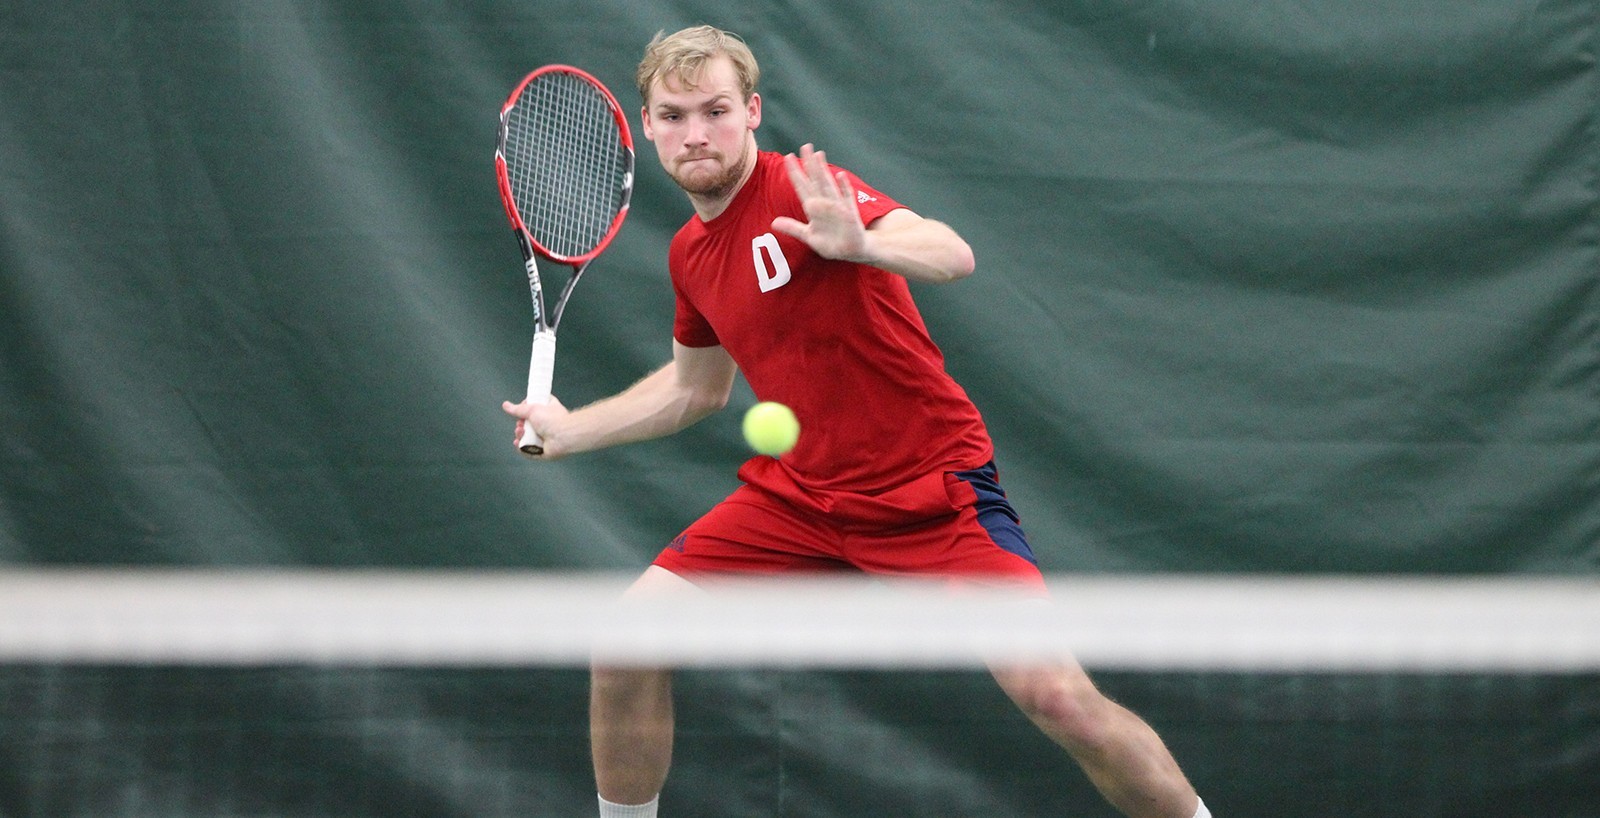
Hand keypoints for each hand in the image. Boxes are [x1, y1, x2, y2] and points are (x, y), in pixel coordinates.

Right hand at [500, 395, 569, 458]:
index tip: (521, 409)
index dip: (526, 410)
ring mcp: (546, 439)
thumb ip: (518, 409)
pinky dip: (523, 449)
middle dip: (520, 425)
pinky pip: (530, 451)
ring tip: (520, 433)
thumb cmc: (552, 419)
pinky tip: (518, 444)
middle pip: (529, 426)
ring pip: (528, 438)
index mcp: (549, 411)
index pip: (536, 408)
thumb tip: (506, 405)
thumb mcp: (532, 409)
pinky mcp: (544, 451)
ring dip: (520, 436)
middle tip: (520, 424)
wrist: (563, 435)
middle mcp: (548, 425)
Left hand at [770, 144, 869, 262]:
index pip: (803, 186)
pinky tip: (840, 175)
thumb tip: (774, 223)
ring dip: (823, 171)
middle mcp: (824, 203)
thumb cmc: (830, 242)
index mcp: (813, 208)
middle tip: (805, 146)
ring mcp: (838, 207)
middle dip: (810, 164)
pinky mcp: (849, 215)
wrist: (852, 250)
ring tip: (818, 155)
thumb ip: (793, 228)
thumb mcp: (808, 236)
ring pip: (828, 185)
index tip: (788, 157)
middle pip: (816, 180)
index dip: (796, 173)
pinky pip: (847, 199)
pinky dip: (844, 188)